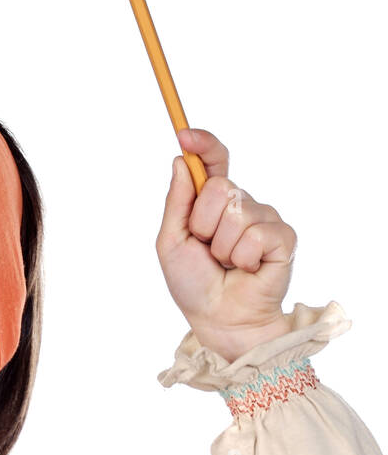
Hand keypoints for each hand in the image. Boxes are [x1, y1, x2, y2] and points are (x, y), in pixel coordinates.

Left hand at [156, 127, 295, 361]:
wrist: (219, 319)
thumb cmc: (194, 284)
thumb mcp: (171, 242)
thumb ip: (177, 202)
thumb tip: (182, 161)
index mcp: (214, 203)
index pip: (215, 161)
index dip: (203, 144)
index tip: (184, 135)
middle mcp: (242, 205)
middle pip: (220, 186)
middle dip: (203, 223)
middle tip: (207, 250)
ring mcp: (265, 219)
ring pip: (236, 212)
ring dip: (221, 247)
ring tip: (226, 264)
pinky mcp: (283, 238)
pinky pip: (255, 234)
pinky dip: (242, 258)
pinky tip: (247, 270)